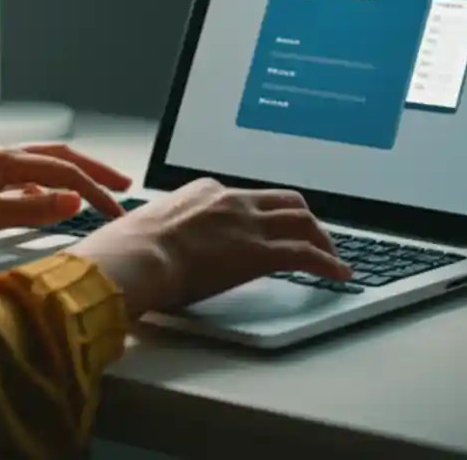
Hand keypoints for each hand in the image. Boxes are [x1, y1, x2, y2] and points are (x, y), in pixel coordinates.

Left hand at [0, 144, 131, 244]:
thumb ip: (30, 210)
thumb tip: (75, 198)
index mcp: (2, 162)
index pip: (64, 172)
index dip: (96, 190)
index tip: (119, 210)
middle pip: (57, 155)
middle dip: (93, 169)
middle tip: (123, 185)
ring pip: (38, 161)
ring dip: (70, 173)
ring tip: (91, 188)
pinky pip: (18, 172)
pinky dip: (42, 182)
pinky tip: (41, 199)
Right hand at [67, 178, 350, 317]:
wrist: (133, 259)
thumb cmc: (127, 252)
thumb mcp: (146, 232)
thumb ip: (163, 234)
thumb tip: (156, 250)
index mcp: (203, 192)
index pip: (246, 197)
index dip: (263, 213)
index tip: (268, 227)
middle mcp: (230, 200)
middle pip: (283, 201)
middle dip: (304, 219)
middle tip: (314, 237)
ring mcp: (247, 224)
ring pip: (302, 221)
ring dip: (322, 239)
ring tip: (332, 257)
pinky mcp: (259, 252)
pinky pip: (306, 254)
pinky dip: (328, 263)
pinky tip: (339, 274)